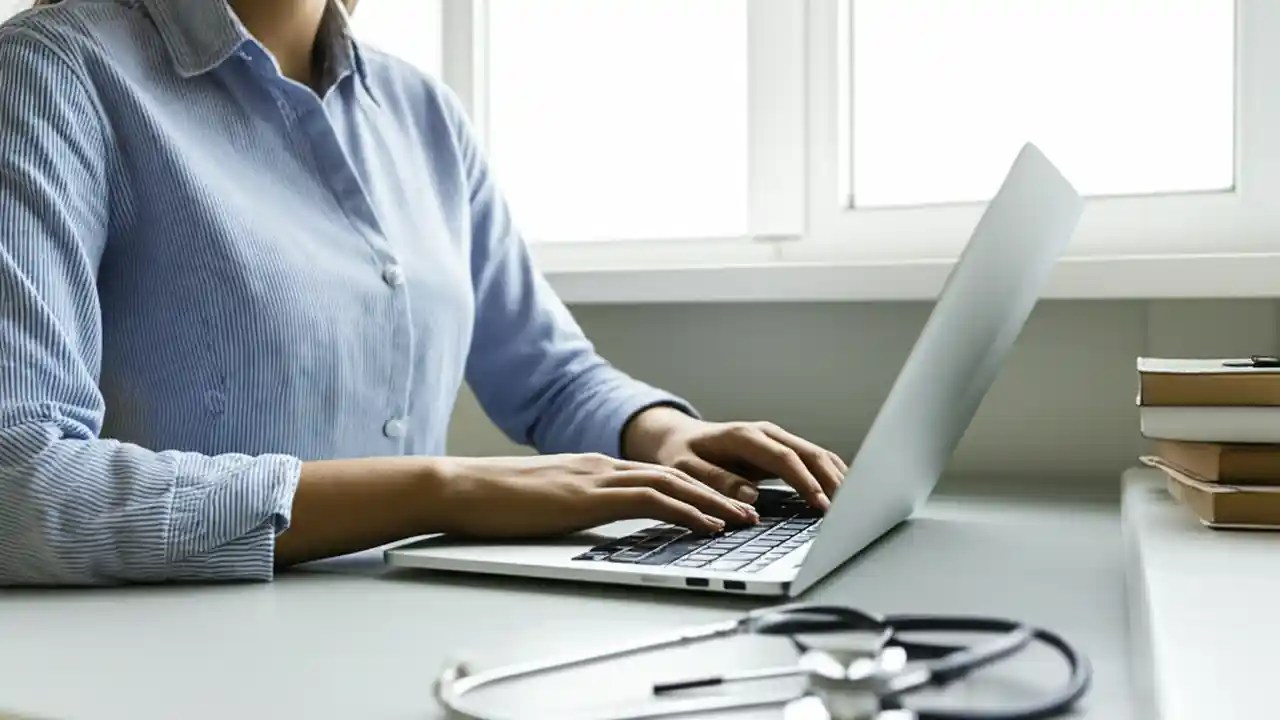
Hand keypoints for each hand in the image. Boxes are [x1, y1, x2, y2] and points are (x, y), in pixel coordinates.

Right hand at [432, 453, 758, 537]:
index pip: (657, 475)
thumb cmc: (492, 500)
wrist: (461, 487)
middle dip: (717, 493)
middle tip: (750, 511)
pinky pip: (649, 502)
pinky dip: (686, 512)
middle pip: (675, 475)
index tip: (723, 503)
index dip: (696, 488)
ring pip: (672, 484)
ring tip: (742, 520)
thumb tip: (591, 522)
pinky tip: (706, 525)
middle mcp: (601, 467)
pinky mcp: (589, 497)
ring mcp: (596, 478)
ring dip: (713, 503)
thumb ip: (574, 506)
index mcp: (593, 467)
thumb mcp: (545, 502)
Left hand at [622, 407, 847, 510]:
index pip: (785, 458)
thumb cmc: (680, 455)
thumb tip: (750, 498)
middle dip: (832, 481)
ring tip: (856, 505)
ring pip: (817, 454)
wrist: (677, 437)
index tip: (821, 505)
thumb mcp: (686, 469)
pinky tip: (844, 492)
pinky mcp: (781, 449)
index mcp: (744, 436)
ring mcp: (776, 439)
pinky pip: (813, 459)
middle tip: (850, 510)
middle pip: (810, 453)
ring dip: (837, 477)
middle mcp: (765, 433)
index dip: (805, 482)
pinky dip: (831, 474)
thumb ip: (716, 482)